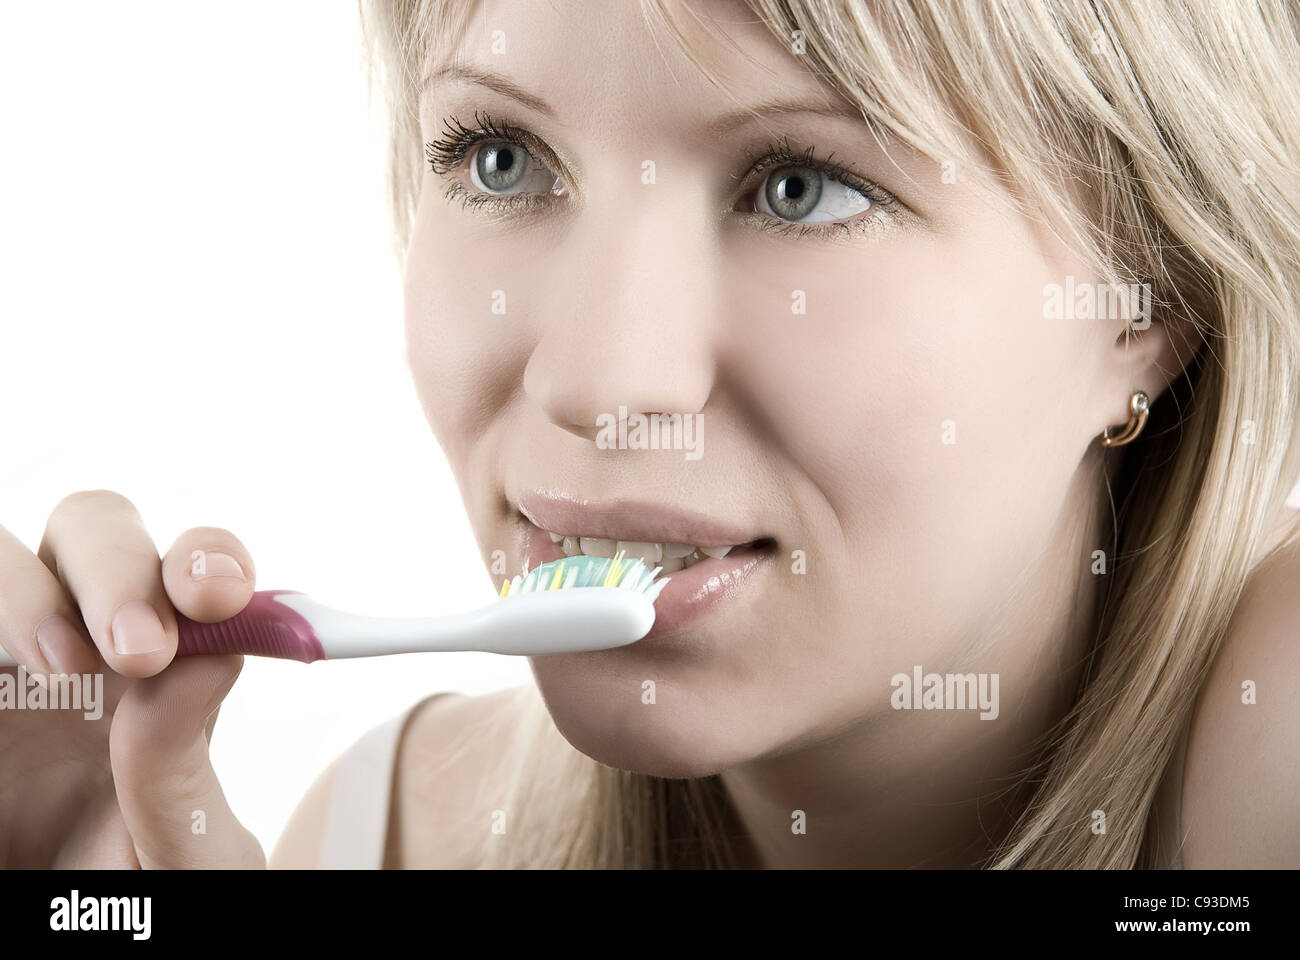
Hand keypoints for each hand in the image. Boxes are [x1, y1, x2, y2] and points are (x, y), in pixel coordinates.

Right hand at [0, 490, 263, 867]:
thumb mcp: (184, 854)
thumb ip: (187, 768)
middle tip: (142, 649)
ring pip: (6, 554)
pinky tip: (1, 678)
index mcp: (169, 668)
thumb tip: (208, 662)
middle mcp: (86, 640)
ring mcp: (8, 656)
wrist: (64, 922)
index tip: (221, 595)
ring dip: (31, 591)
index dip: (208, 557)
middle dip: (119, 568)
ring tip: (62, 670)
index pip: (193, 573)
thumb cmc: (133, 889)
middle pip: (97, 530)